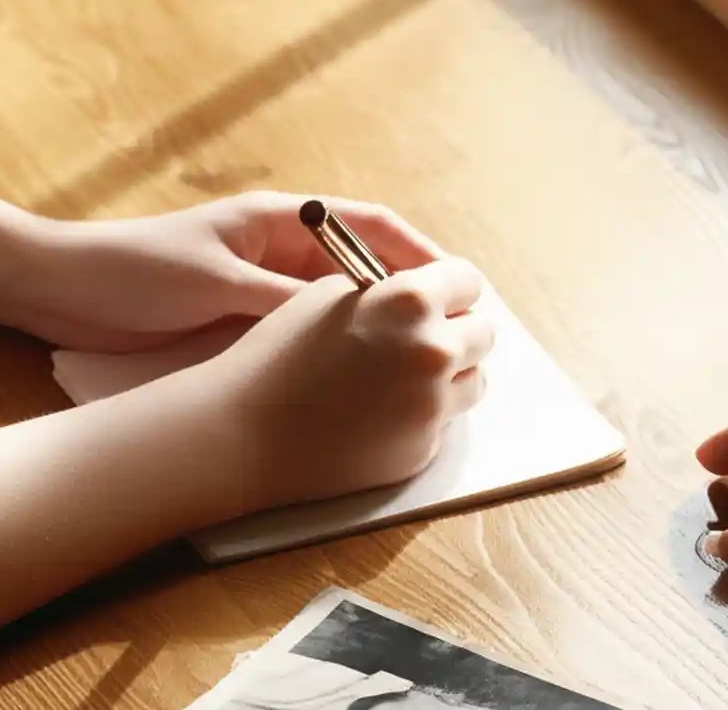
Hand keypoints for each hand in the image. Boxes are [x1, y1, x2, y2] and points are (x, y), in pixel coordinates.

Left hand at [3, 192, 439, 351]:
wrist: (62, 291)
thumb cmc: (136, 272)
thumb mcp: (217, 285)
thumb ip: (283, 301)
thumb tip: (354, 318)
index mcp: (277, 221)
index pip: (367, 225)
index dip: (416, 250)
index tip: (453, 281)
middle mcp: (279, 249)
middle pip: (363, 265)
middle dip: (407, 293)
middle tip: (446, 329)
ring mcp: (264, 285)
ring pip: (339, 302)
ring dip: (375, 324)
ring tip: (413, 358)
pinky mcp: (245, 318)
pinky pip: (307, 330)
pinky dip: (336, 346)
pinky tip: (357, 375)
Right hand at [189, 257, 493, 514]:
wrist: (246, 432)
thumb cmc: (279, 355)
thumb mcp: (329, 296)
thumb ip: (387, 288)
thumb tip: (426, 286)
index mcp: (411, 300)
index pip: (467, 280)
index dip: (449, 286)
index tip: (439, 295)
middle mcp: (433, 350)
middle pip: (482, 332)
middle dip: (455, 331)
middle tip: (418, 338)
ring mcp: (432, 405)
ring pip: (474, 380)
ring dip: (449, 375)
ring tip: (400, 377)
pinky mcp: (423, 447)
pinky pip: (444, 420)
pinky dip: (423, 414)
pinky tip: (380, 412)